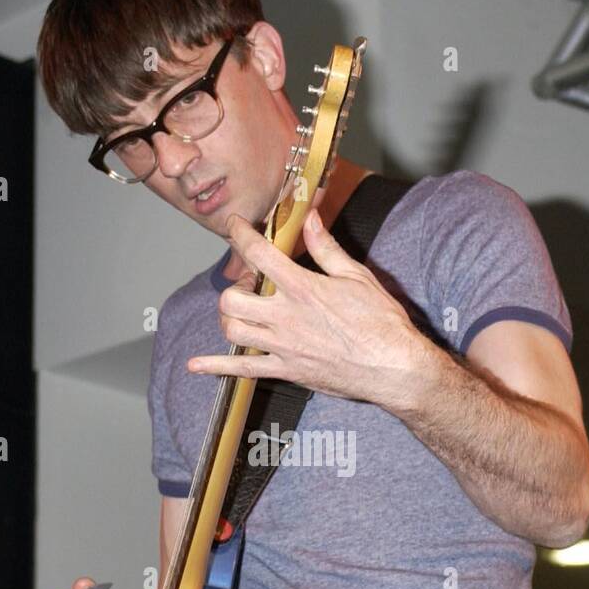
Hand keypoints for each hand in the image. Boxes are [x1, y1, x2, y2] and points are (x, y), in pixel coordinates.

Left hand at [187, 209, 426, 408]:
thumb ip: (327, 248)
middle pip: (232, 299)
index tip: (234, 226)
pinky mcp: (286, 370)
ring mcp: (282, 346)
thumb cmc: (380, 323)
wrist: (393, 367)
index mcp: (302, 288)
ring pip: (232, 330)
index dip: (239, 234)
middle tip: (250, 286)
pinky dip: (216, 367)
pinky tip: (196, 365)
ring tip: (244, 313)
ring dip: (230, 318)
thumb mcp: (357, 276)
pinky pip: (242, 369)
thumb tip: (311, 219)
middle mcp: (285, 317)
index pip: (258, 254)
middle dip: (234, 288)